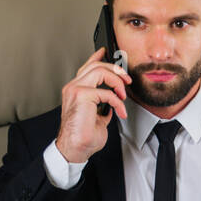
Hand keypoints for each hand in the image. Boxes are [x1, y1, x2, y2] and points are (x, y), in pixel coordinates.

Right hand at [53, 47, 131, 163]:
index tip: (106, 51)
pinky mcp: (82, 95)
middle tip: (127, 80)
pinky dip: (118, 102)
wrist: (75, 149)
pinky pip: (107, 92)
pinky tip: (120, 112)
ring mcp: (76, 89)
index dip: (97, 57)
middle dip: (116, 70)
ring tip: (123, 95)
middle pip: (97, 65)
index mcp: (75, 90)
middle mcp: (73, 87)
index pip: (87, 67)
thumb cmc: (83, 137)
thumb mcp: (97, 117)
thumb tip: (112, 104)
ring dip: (117, 81)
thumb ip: (102, 106)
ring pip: (101, 71)